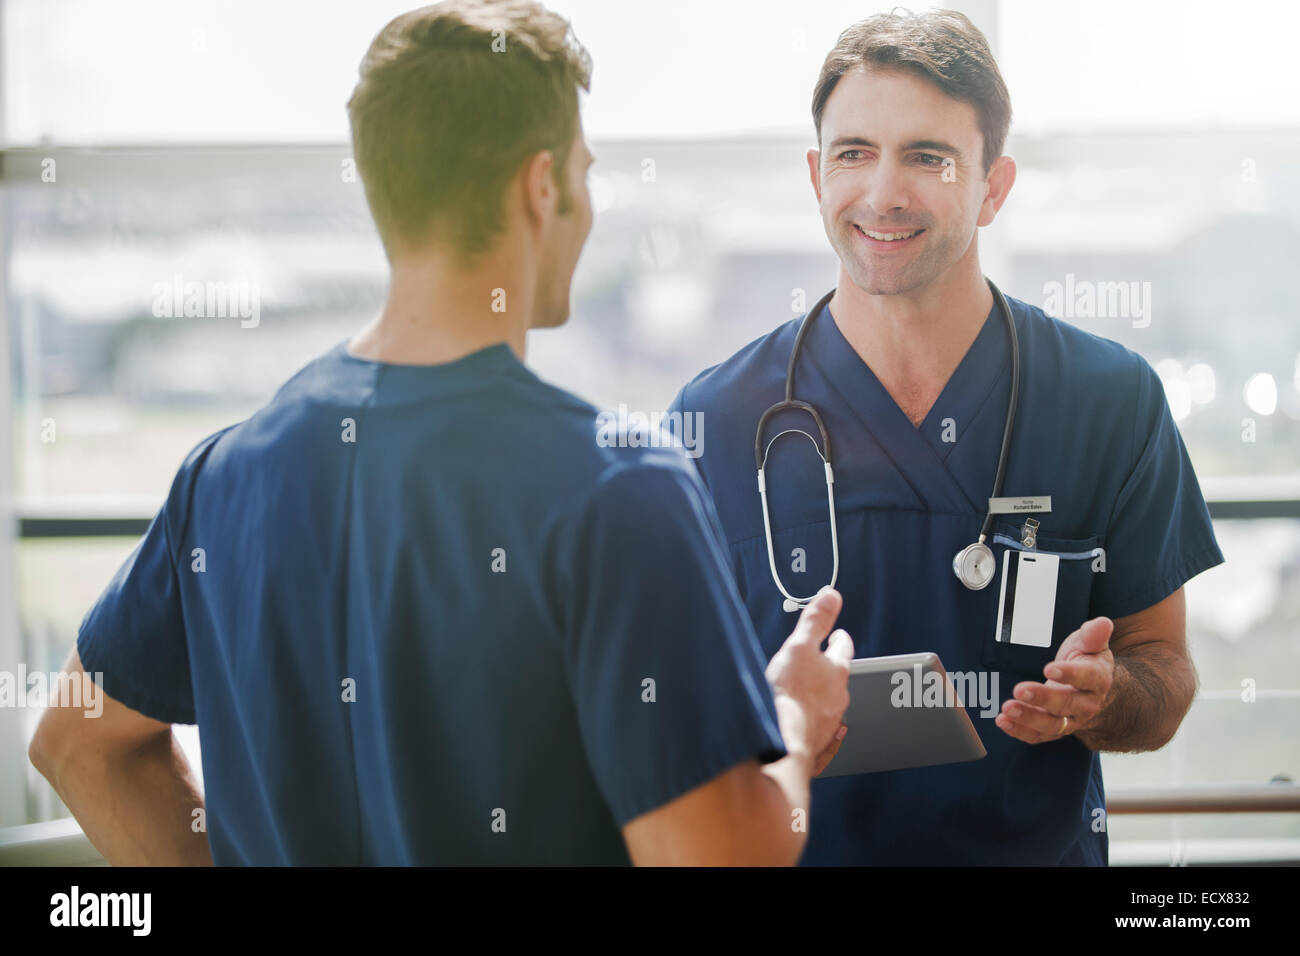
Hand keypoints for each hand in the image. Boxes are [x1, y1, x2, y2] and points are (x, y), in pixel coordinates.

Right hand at [765, 588, 853, 768]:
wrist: (780, 740)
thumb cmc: (788, 695)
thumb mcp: (799, 646)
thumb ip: (816, 620)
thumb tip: (832, 596)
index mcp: (836, 670)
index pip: (843, 648)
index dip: (839, 639)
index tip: (837, 635)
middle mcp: (838, 696)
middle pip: (838, 677)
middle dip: (830, 668)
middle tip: (820, 663)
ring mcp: (830, 721)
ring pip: (830, 703)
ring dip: (822, 696)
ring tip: (808, 692)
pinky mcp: (818, 741)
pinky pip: (823, 729)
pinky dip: (818, 721)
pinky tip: (812, 723)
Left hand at [996, 617, 1114, 743]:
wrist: (1092, 690)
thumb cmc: (1087, 661)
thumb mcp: (1090, 644)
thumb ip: (1093, 636)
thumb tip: (1102, 623)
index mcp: (1098, 679)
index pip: (1087, 678)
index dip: (1069, 674)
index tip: (1049, 668)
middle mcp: (1086, 704)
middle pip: (1066, 704)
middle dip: (1042, 698)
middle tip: (1019, 689)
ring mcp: (1070, 720)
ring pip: (1051, 724)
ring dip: (1028, 718)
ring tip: (1008, 709)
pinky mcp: (1054, 729)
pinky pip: (1037, 735)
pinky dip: (1019, 731)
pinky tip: (1003, 721)